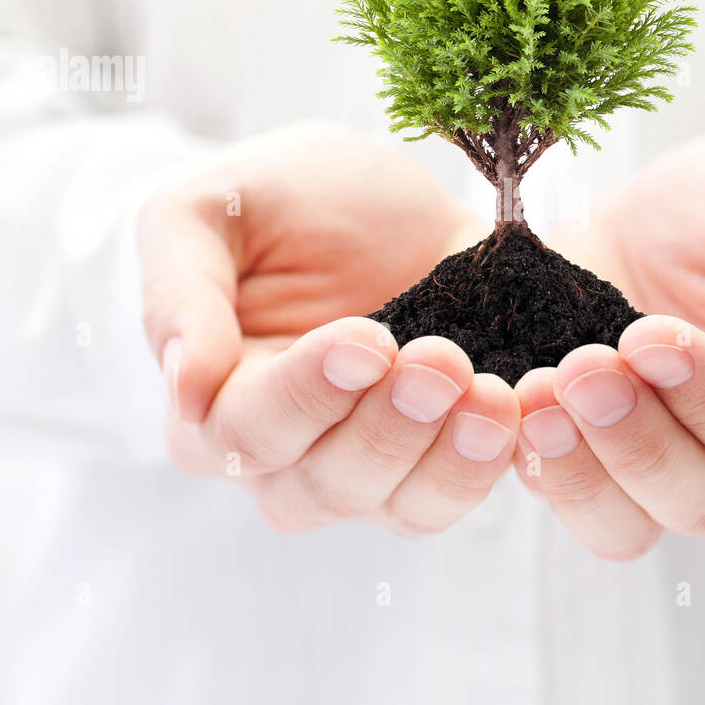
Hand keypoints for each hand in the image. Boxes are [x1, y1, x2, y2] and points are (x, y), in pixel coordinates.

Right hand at [137, 123, 518, 532]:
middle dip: (389, 427)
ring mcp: (369, 466)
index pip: (247, 432)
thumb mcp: (206, 212)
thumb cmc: (271, 203)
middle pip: (327, 485)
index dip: (307, 394)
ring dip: (450, 460)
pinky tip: (523, 412)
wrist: (365, 199)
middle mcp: (285, 459)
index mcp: (213, 406)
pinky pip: (462, 489)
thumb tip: (185, 388)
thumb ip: (181, 291)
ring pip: (401, 505)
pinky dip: (498, 461)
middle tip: (440, 360)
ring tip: (494, 398)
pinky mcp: (438, 454)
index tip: (368, 339)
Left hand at [513, 131, 704, 559]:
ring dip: (584, 471)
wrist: (647, 203)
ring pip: (630, 528)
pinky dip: (539, 467)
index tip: (650, 335)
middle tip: (583, 365)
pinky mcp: (586, 454)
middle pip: (703, 501)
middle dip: (638, 439)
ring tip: (540, 397)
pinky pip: (567, 501)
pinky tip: (517, 406)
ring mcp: (656, 464)